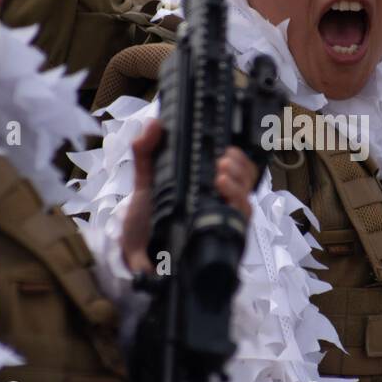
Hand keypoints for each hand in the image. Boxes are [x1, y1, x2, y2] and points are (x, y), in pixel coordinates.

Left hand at [121, 119, 259, 274]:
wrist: (134, 257)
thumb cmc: (144, 223)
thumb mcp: (145, 181)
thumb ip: (146, 151)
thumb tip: (154, 124)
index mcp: (204, 188)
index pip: (235, 169)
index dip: (238, 156)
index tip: (227, 145)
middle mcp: (218, 205)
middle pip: (247, 182)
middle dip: (241, 166)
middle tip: (224, 159)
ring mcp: (221, 223)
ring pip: (247, 200)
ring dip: (238, 182)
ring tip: (222, 172)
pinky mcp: (221, 240)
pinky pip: (238, 222)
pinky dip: (234, 204)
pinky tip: (222, 191)